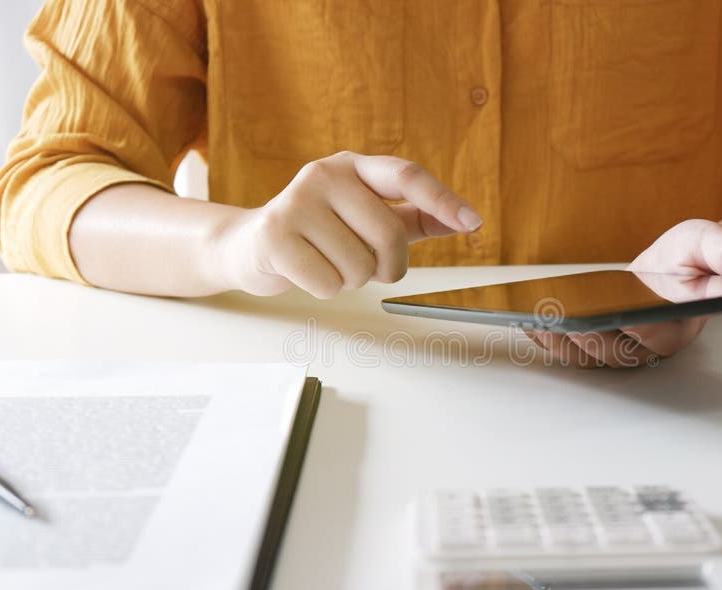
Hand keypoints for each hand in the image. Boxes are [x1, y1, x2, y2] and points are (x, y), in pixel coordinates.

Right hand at [216, 152, 481, 296]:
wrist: (249, 246)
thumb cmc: (318, 233)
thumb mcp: (366, 219)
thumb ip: (413, 218)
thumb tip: (463, 219)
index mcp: (354, 168)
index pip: (406, 176)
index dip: (442, 200)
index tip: (473, 223)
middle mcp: (325, 175)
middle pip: (389, 235)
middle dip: (387, 267)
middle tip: (366, 267)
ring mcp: (296, 202)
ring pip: (358, 266)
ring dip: (350, 280)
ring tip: (326, 263)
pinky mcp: (275, 236)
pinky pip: (328, 283)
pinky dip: (324, 289)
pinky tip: (305, 271)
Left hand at [526, 219, 721, 367]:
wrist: (676, 265)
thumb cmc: (692, 258)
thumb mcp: (712, 244)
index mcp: (677, 326)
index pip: (657, 334)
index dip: (639, 330)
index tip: (621, 319)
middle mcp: (646, 345)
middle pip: (614, 351)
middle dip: (587, 338)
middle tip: (562, 322)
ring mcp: (619, 345)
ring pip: (586, 355)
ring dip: (559, 342)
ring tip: (533, 320)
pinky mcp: (595, 340)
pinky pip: (567, 347)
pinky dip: (545, 338)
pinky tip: (524, 320)